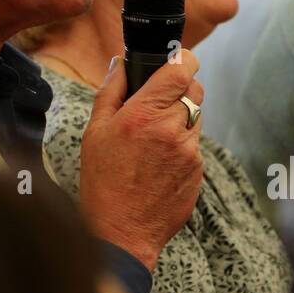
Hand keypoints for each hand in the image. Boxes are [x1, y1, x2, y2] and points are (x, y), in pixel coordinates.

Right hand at [78, 49, 204, 269]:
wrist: (122, 233)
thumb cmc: (102, 182)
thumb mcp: (95, 132)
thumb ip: (111, 92)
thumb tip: (120, 64)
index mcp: (144, 115)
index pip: (181, 70)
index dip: (182, 59)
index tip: (176, 60)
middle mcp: (172, 130)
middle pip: (194, 89)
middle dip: (180, 88)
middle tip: (159, 101)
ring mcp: (190, 152)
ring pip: (196, 116)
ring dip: (181, 118)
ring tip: (154, 138)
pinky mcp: (199, 171)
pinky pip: (195, 145)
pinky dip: (182, 145)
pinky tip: (159, 162)